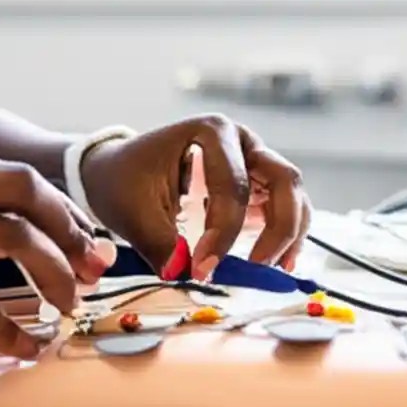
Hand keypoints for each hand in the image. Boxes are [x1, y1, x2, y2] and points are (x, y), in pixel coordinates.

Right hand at [0, 149, 109, 358]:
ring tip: (64, 311)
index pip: (17, 177)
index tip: (84, 245)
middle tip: (89, 271)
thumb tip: (9, 242)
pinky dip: (10, 330)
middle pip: (28, 190)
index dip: (61, 212)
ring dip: (54, 277)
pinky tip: (22, 347)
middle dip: (70, 231)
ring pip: (15, 239)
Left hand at [80, 114, 309, 279]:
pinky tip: (279, 262)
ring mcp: (251, 160)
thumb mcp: (133, 212)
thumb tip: (185, 274)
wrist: (115, 172)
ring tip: (276, 267)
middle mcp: (240, 140)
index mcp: (211, 131)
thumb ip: (161, 245)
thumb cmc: (123, 182)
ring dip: (290, 231)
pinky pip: (283, 207)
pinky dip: (286, 233)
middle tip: (256, 266)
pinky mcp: (253, 185)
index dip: (223, 233)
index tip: (202, 268)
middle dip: (278, 227)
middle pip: (283, 180)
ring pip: (291, 193)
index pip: (232, 186)